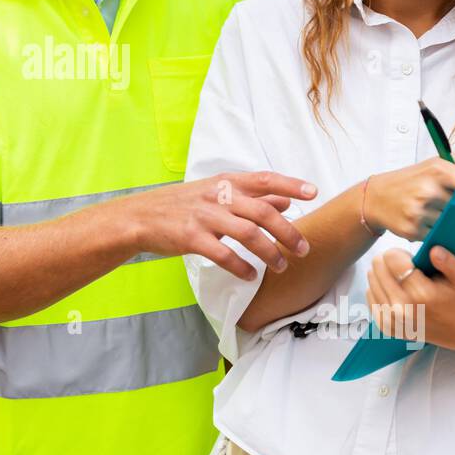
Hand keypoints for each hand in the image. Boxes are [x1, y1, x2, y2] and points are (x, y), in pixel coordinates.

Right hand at [121, 171, 318, 280]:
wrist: (141, 216)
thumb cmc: (184, 205)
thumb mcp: (217, 194)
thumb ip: (252, 197)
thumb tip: (285, 200)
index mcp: (226, 183)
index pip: (264, 179)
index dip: (290, 185)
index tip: (313, 192)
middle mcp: (218, 197)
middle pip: (262, 212)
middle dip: (287, 232)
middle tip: (303, 249)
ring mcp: (205, 217)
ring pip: (247, 234)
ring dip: (269, 252)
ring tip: (281, 266)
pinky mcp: (192, 238)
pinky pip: (223, 254)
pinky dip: (241, 266)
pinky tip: (251, 275)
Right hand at [362, 155, 454, 240]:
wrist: (376, 197)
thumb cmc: (412, 180)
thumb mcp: (433, 164)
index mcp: (438, 170)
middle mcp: (428, 190)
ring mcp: (419, 211)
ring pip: (453, 225)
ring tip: (449, 218)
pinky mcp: (412, 230)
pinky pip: (438, 236)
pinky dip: (439, 233)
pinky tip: (432, 226)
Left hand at [365, 246, 454, 349]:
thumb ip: (449, 262)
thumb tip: (434, 250)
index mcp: (422, 294)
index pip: (391, 259)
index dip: (398, 252)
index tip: (408, 256)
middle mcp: (403, 308)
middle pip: (378, 268)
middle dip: (389, 261)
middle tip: (404, 266)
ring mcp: (392, 320)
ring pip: (372, 281)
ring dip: (382, 274)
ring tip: (400, 277)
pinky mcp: (386, 327)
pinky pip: (370, 297)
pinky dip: (378, 289)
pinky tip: (391, 288)